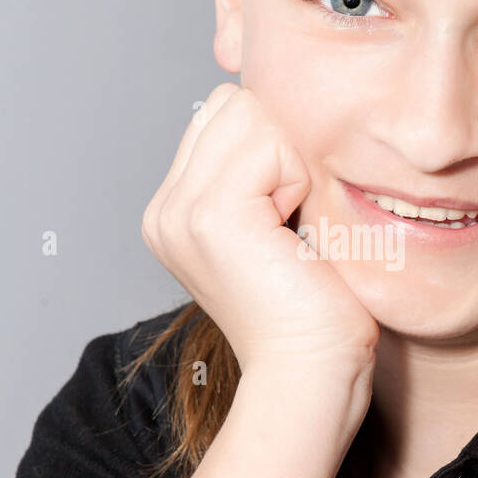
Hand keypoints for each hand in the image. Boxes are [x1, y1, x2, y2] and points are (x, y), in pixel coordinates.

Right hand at [141, 84, 379, 383]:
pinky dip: (298, 181)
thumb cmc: (314, 310)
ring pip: (251, 114)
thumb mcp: (277, 226)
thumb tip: (277, 110)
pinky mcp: (210, 216)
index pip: (224, 111)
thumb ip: (259, 171)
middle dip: (279, 149)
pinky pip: (271, 144)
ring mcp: (179, 212)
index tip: (283, 217)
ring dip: (290, 165)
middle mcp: (164, 210)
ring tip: (289, 230)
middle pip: (233, 103)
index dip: (273, 148)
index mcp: (173, 211)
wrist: (309, 374)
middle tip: (289, 224)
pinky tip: (292, 235)